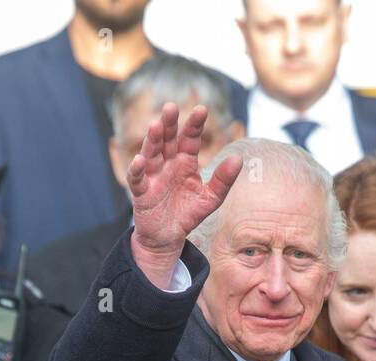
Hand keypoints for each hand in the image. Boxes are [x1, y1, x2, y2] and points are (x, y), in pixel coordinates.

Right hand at [127, 101, 243, 287]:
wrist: (168, 237)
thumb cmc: (188, 213)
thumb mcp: (210, 199)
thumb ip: (223, 180)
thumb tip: (238, 159)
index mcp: (185, 162)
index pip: (190, 139)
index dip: (194, 125)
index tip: (202, 110)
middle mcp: (167, 164)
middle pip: (168, 140)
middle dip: (169, 124)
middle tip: (171, 107)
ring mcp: (153, 176)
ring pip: (151, 154)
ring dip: (152, 140)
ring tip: (155, 125)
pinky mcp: (141, 193)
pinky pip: (137, 180)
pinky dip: (136, 170)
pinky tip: (139, 160)